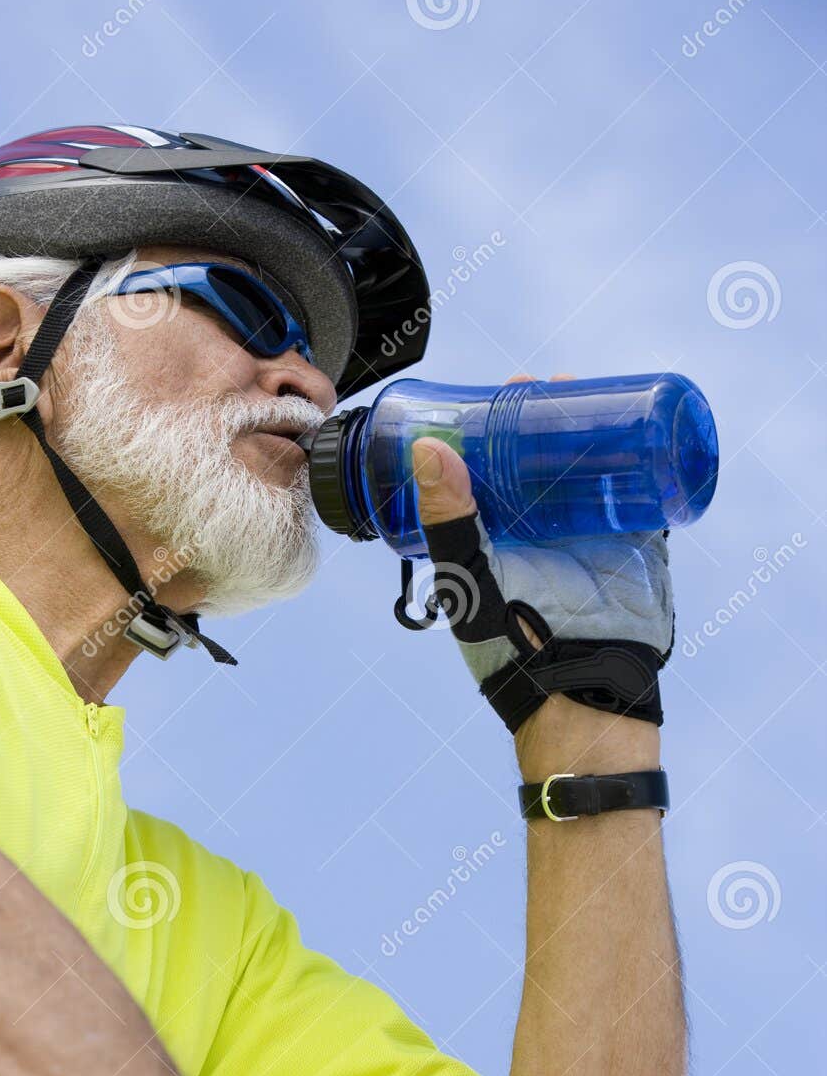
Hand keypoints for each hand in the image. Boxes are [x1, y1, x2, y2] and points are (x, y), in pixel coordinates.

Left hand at [409, 375, 672, 737]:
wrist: (579, 693)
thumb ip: (451, 521)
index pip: (493, 466)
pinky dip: (645, 459)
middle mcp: (542, 531)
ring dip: (594, 427)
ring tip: (587, 388)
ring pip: (594, 466)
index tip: (500, 389)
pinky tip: (641, 421)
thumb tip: (430, 449)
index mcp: (496, 535)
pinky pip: (643, 492)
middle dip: (549, 415)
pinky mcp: (634, 544)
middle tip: (546, 381)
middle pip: (547, 457)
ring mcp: (590, 534)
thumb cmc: (510, 648)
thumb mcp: (469, 578)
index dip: (497, 427)